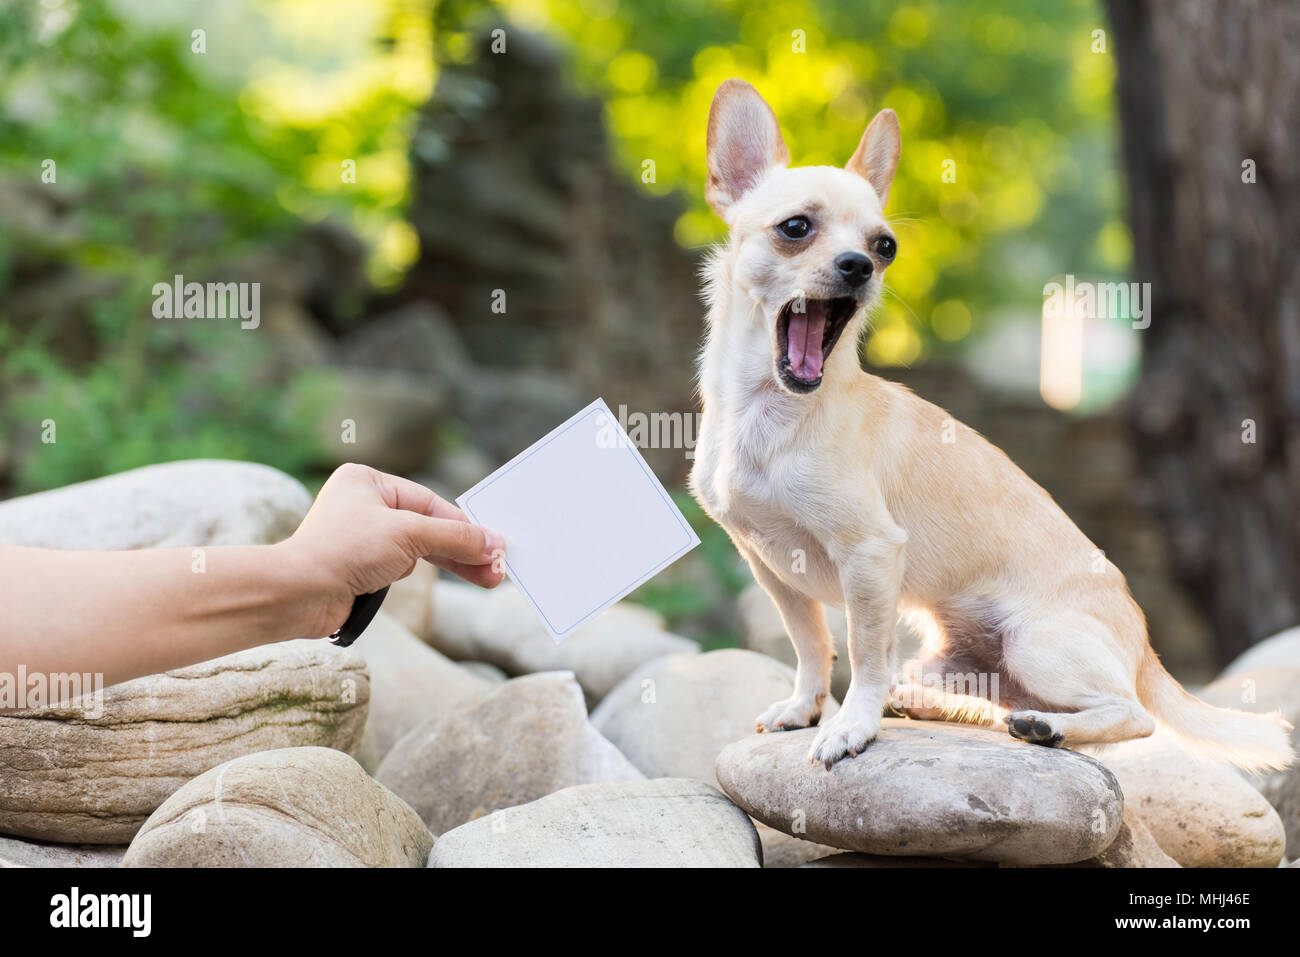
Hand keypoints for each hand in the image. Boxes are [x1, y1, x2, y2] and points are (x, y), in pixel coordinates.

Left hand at [284, 463, 504, 636]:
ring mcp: (360, 535)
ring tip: (486, 578)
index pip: (430, 502)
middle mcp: (363, 503)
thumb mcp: (409, 536)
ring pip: (418, 547)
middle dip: (463, 548)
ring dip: (447, 562)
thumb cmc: (343, 551)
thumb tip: (494, 544)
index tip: (495, 545)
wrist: (297, 593)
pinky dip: (416, 572)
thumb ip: (455, 537)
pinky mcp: (358, 565)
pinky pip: (400, 564)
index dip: (465, 526)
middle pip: (427, 525)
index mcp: (368, 480)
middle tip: (497, 568)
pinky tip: (422, 579)